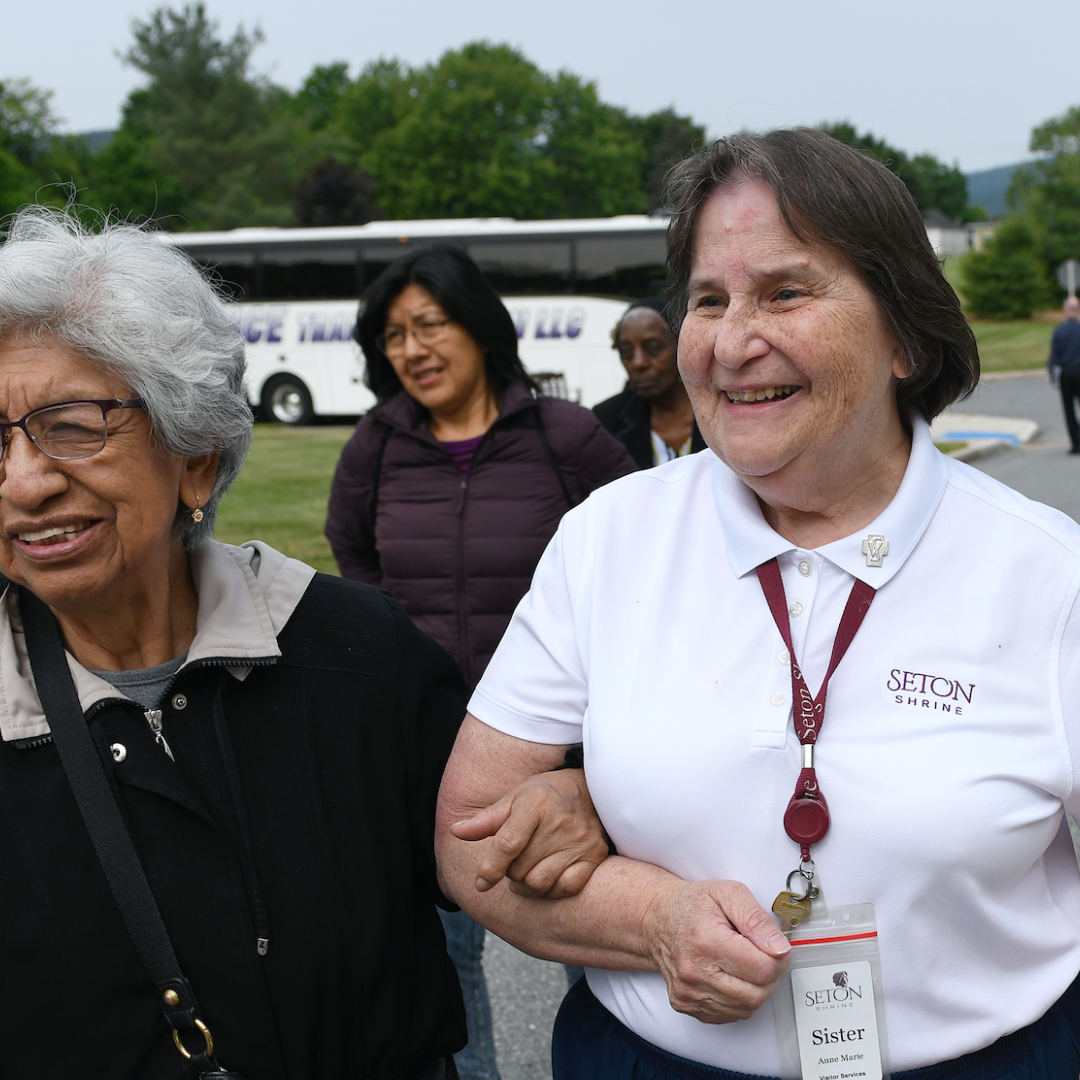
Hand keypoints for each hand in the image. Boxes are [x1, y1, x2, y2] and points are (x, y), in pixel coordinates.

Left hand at [450, 768, 608, 898]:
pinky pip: (566, 888)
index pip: (508, 844)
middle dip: (509, 871)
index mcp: (535, 804)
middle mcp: (559, 823)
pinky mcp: (595, 854)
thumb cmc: (547, 793)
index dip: (490, 868)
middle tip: (513, 861)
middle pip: (520, 869)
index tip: (481, 883)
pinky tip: (546, 879)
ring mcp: (579, 841)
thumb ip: (487, 819)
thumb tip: (456, 832)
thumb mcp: (516, 797)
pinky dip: (552, 890)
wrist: (593, 788)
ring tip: (525, 873)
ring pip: (540, 883)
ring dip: (526, 885)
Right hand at [644, 879, 790, 1023]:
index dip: (778, 959)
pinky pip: (728, 1014)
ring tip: (745, 964)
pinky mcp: (686, 1004)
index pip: (762, 969)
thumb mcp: (728, 894)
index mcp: (706, 940)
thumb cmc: (693, 905)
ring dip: (754, 989)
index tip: (774, 948)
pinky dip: (737, 999)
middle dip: (769, 977)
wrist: (657, 919)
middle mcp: (694, 970)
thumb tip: (780, 948)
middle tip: (762, 956)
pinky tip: (729, 976)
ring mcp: (688, 991)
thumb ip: (757, 919)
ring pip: (745, 1008)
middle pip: (756, 994)